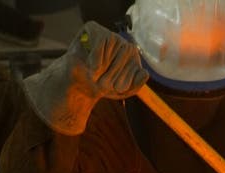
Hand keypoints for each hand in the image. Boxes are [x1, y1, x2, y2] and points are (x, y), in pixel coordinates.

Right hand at [24, 21, 147, 135]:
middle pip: (126, 54)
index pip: (135, 66)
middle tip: (103, 83)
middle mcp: (123, 44)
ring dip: (103, 67)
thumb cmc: (102, 85)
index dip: (124, 81)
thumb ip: (136, 85)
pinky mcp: (94, 29)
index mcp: (133, 58)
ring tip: (96, 73)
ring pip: (114, 47)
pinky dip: (96, 57)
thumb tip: (145, 73)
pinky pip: (101, 41)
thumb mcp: (121, 92)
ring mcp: (109, 36)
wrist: (79, 84)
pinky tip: (92, 66)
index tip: (115, 88)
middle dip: (113, 74)